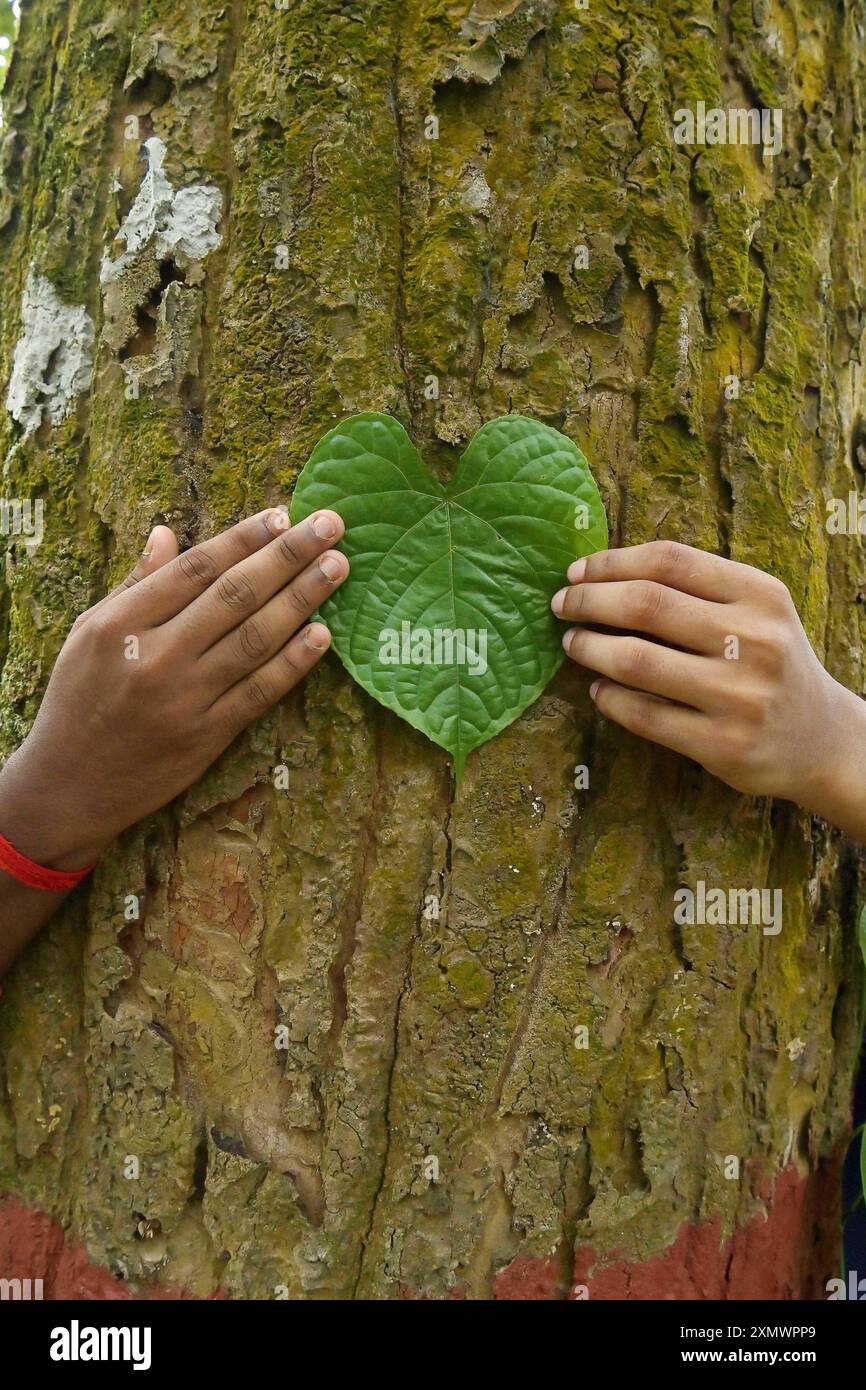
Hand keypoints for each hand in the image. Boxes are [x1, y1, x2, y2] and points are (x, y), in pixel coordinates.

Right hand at [0, 507, 348, 870]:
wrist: (69, 786)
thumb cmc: (79, 700)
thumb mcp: (89, 633)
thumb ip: (135, 585)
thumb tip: (167, 533)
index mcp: (122, 623)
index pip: (196, 569)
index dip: (243, 539)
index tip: (281, 513)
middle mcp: (155, 656)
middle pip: (234, 595)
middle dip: (287, 555)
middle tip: (330, 525)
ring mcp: (185, 699)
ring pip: (255, 638)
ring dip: (303, 598)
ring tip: (337, 566)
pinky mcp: (208, 737)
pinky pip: (260, 692)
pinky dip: (293, 662)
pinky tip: (323, 634)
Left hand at [551, 540, 865, 828]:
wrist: (821, 739)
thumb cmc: (770, 662)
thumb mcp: (755, 612)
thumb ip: (697, 589)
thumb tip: (603, 573)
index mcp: (760, 595)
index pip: (670, 560)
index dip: (612, 562)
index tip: (576, 571)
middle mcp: (753, 640)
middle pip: (646, 604)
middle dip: (589, 601)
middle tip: (561, 605)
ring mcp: (738, 695)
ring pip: (636, 660)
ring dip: (589, 648)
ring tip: (572, 643)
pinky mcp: (721, 745)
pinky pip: (643, 715)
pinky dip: (609, 699)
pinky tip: (598, 690)